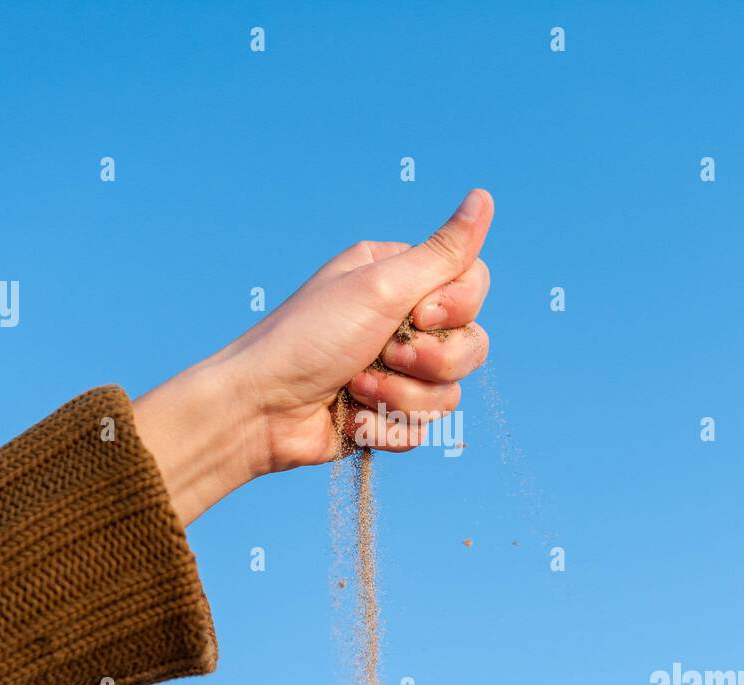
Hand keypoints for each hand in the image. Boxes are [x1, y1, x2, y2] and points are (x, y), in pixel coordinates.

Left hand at [134, 189, 494, 524]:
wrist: (259, 411)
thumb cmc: (309, 339)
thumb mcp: (380, 286)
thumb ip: (442, 253)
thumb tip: (484, 196)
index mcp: (397, 277)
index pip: (471, 285)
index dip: (458, 308)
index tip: (420, 312)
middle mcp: (399, 320)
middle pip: (471, 344)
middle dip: (431, 361)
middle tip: (385, 355)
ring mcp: (394, 371)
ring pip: (449, 393)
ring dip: (402, 397)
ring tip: (358, 390)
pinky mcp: (385, 414)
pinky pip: (421, 428)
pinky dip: (387, 427)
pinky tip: (352, 418)